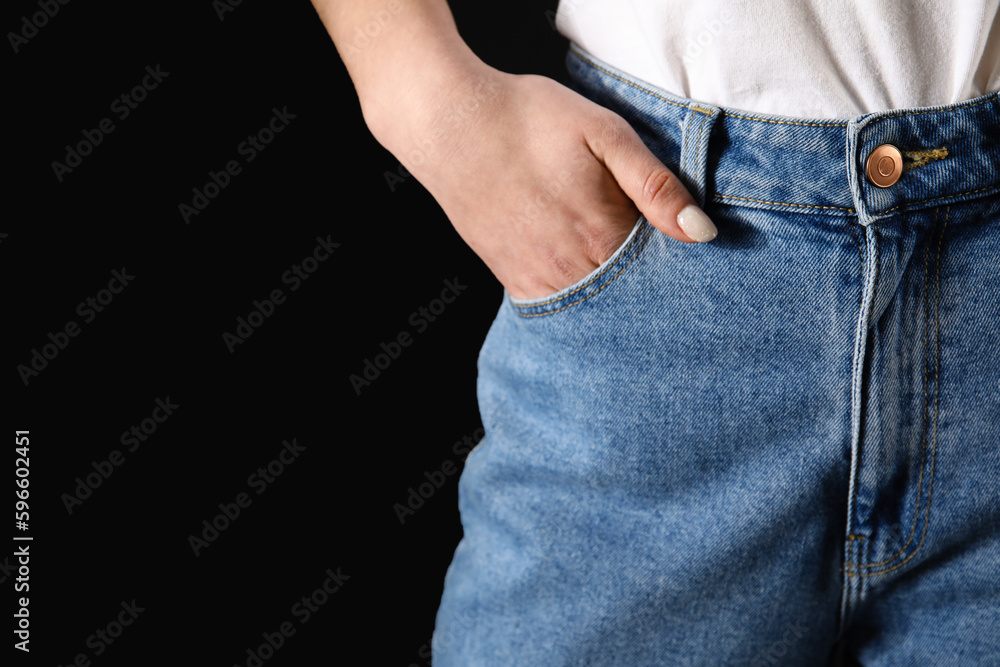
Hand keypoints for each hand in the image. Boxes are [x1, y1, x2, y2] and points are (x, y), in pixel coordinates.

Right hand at [369, 62, 717, 299]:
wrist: (449, 124)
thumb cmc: (528, 119)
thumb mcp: (605, 133)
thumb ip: (656, 185)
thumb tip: (703, 233)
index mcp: (606, 231)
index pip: (664, 271)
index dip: (681, 264)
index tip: (688, 255)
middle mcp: (575, 267)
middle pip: (632, 297)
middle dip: (651, 288)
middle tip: (652, 260)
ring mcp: (540, 279)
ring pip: (596, 308)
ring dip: (615, 296)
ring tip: (616, 266)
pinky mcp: (513, 279)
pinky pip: (558, 309)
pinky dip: (578, 301)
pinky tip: (584, 276)